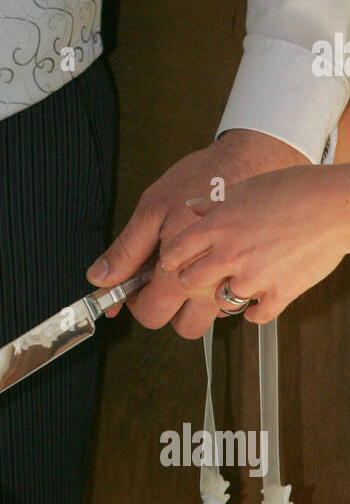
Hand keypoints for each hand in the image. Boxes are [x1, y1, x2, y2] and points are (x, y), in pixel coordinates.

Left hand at [85, 129, 310, 338]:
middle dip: (173, 307)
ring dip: (207, 300)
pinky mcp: (279, 287)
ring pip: (217, 319)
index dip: (140, 299)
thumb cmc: (207, 176)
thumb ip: (127, 250)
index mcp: (179, 271)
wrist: (263, 156)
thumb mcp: (154, 207)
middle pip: (185, 327)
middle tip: (169, 279)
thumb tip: (100, 279)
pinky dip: (243, 296)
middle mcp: (212, 287)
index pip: (150, 312)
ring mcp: (246, 289)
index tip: (143, 282)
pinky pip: (253, 311)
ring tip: (205, 265)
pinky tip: (236, 268)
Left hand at [159, 164, 349, 322]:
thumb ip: (213, 202)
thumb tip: (190, 205)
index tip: (171, 264)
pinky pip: (256, 316)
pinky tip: (257, 302)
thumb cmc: (295, 189)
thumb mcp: (245, 187)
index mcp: (218, 226)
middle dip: (190, 280)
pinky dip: (255, 312)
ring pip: (222, 301)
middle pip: (189, 281)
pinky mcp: (279, 294)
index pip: (175, 252)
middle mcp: (230, 254)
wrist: (334, 205)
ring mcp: (254, 277)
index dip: (170, 260)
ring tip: (233, 285)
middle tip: (194, 279)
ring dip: (226, 294)